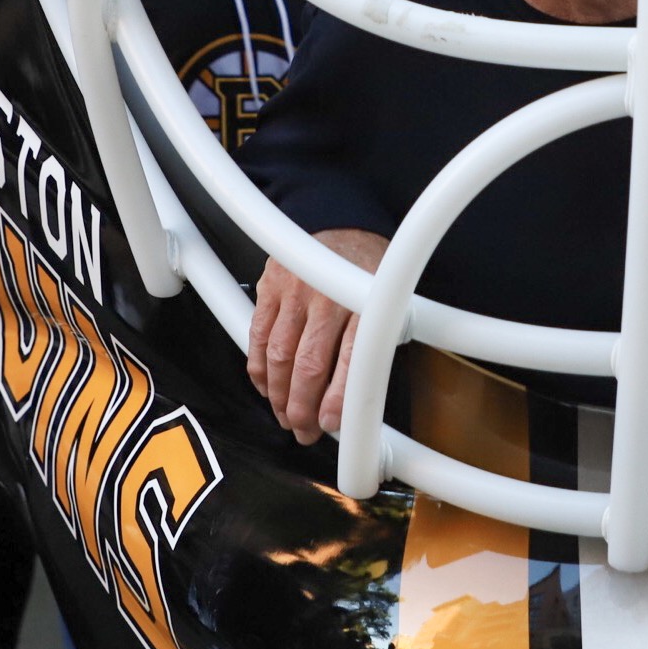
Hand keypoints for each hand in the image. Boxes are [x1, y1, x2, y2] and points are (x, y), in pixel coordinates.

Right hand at [247, 228, 387, 445]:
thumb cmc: (368, 264)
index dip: (338, 399)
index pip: (352, 359)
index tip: (331, 423)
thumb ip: (378, 342)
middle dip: (303, 407)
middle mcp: (328, 296)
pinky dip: (258, 367)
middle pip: (309, 364)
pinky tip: (265, 386)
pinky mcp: (270, 285)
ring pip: (278, 356)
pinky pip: (257, 335)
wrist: (340, 218)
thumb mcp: (390, 298)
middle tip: (304, 430)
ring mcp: (295, 290)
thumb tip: (365, 398)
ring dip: (278, 394)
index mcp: (364, 300)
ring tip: (285, 415)